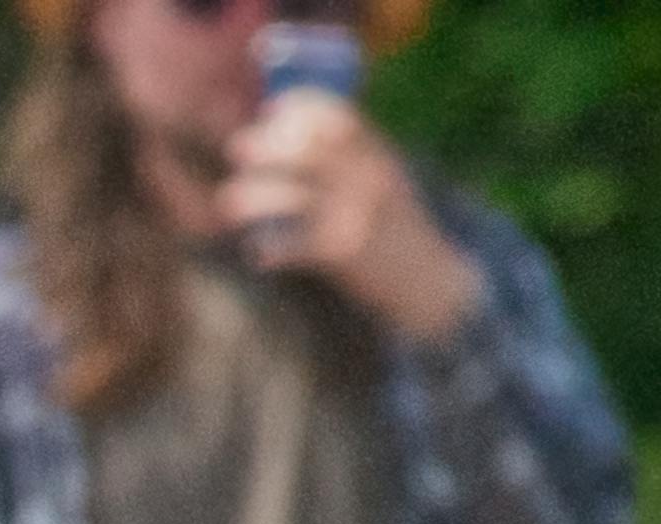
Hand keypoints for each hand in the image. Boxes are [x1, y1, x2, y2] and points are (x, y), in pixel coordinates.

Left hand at [219, 88, 473, 337]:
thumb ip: (354, 157)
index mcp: (378, 155)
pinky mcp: (342, 252)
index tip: (271, 108)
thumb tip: (302, 135)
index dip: (300, 106)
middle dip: (265, 145)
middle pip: (307, 149)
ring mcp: (354, 213)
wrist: (431, 279)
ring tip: (229, 202)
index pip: (339, 116)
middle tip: (237, 148)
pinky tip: (257, 253)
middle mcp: (367, 178)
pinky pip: (292, 246)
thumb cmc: (397, 228)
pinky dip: (269, 250)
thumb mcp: (386, 181)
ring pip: (290, 195)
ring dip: (252, 196)